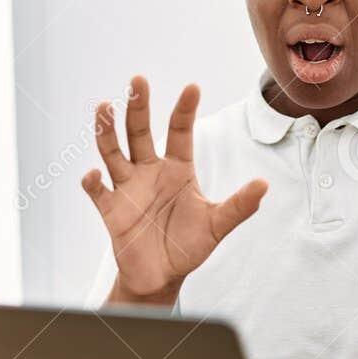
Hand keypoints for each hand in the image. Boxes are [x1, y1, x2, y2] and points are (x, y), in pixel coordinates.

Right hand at [81, 77, 267, 298]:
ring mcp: (128, 188)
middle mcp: (149, 171)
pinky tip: (93, 175)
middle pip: (140, 132)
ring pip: (113, 152)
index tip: (192, 87)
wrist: (162, 277)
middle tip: (138, 81)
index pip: (180, 132)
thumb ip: (238, 206)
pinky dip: (93, 183)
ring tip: (104, 107)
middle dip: (138, 107)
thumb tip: (264, 185)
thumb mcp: (216, 225)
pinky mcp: (111, 210)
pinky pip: (98, 192)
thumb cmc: (188, 247)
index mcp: (177, 169)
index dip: (185, 110)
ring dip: (107, 131)